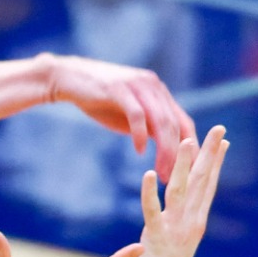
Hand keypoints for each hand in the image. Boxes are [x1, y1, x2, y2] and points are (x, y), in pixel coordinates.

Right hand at [46, 56, 196, 178]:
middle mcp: (152, 86)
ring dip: (163, 149)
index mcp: (158, 92)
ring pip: (159, 120)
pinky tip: (139, 151)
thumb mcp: (130, 114)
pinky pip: (137, 115)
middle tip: (172, 179)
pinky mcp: (119, 89)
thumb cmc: (99, 99)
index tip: (189, 172)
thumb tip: (166, 147)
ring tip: (160, 171)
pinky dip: (140, 134)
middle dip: (176, 155)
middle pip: (174, 124)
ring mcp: (136, 85)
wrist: (68, 78)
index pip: (183, 121)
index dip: (189, 147)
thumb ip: (149, 125)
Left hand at [137, 124, 228, 256]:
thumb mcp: (179, 242)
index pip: (208, 186)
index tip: (223, 140)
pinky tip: (147, 174)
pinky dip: (149, 192)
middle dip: (210, 153)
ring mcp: (174, 230)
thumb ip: (183, 222)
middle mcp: (190, 223)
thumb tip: (186, 206)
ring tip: (188, 139)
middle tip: (219, 128)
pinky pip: (152, 210)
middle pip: (202, 182)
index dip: (216, 162)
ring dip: (184, 164)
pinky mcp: (156, 237)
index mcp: (196, 223)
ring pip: (180, 190)